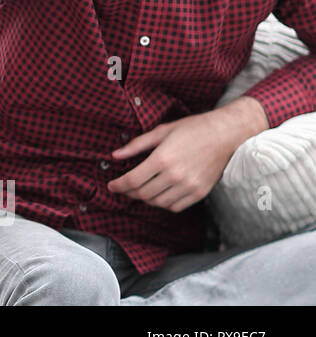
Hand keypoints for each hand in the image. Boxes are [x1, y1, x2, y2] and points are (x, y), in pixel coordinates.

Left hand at [107, 99, 267, 211]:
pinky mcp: (200, 192)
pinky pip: (175, 207)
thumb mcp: (161, 131)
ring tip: (140, 191)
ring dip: (145, 199)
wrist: (225, 135)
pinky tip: (159, 194)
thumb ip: (136, 145)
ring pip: (158, 203)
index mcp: (162, 159)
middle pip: (142, 194)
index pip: (132, 180)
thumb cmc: (192, 129)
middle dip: (128, 193)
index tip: (111, 186)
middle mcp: (174, 175)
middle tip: (123, 188)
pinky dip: (163, 204)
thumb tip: (115, 155)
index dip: (118, 185)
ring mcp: (189, 186)